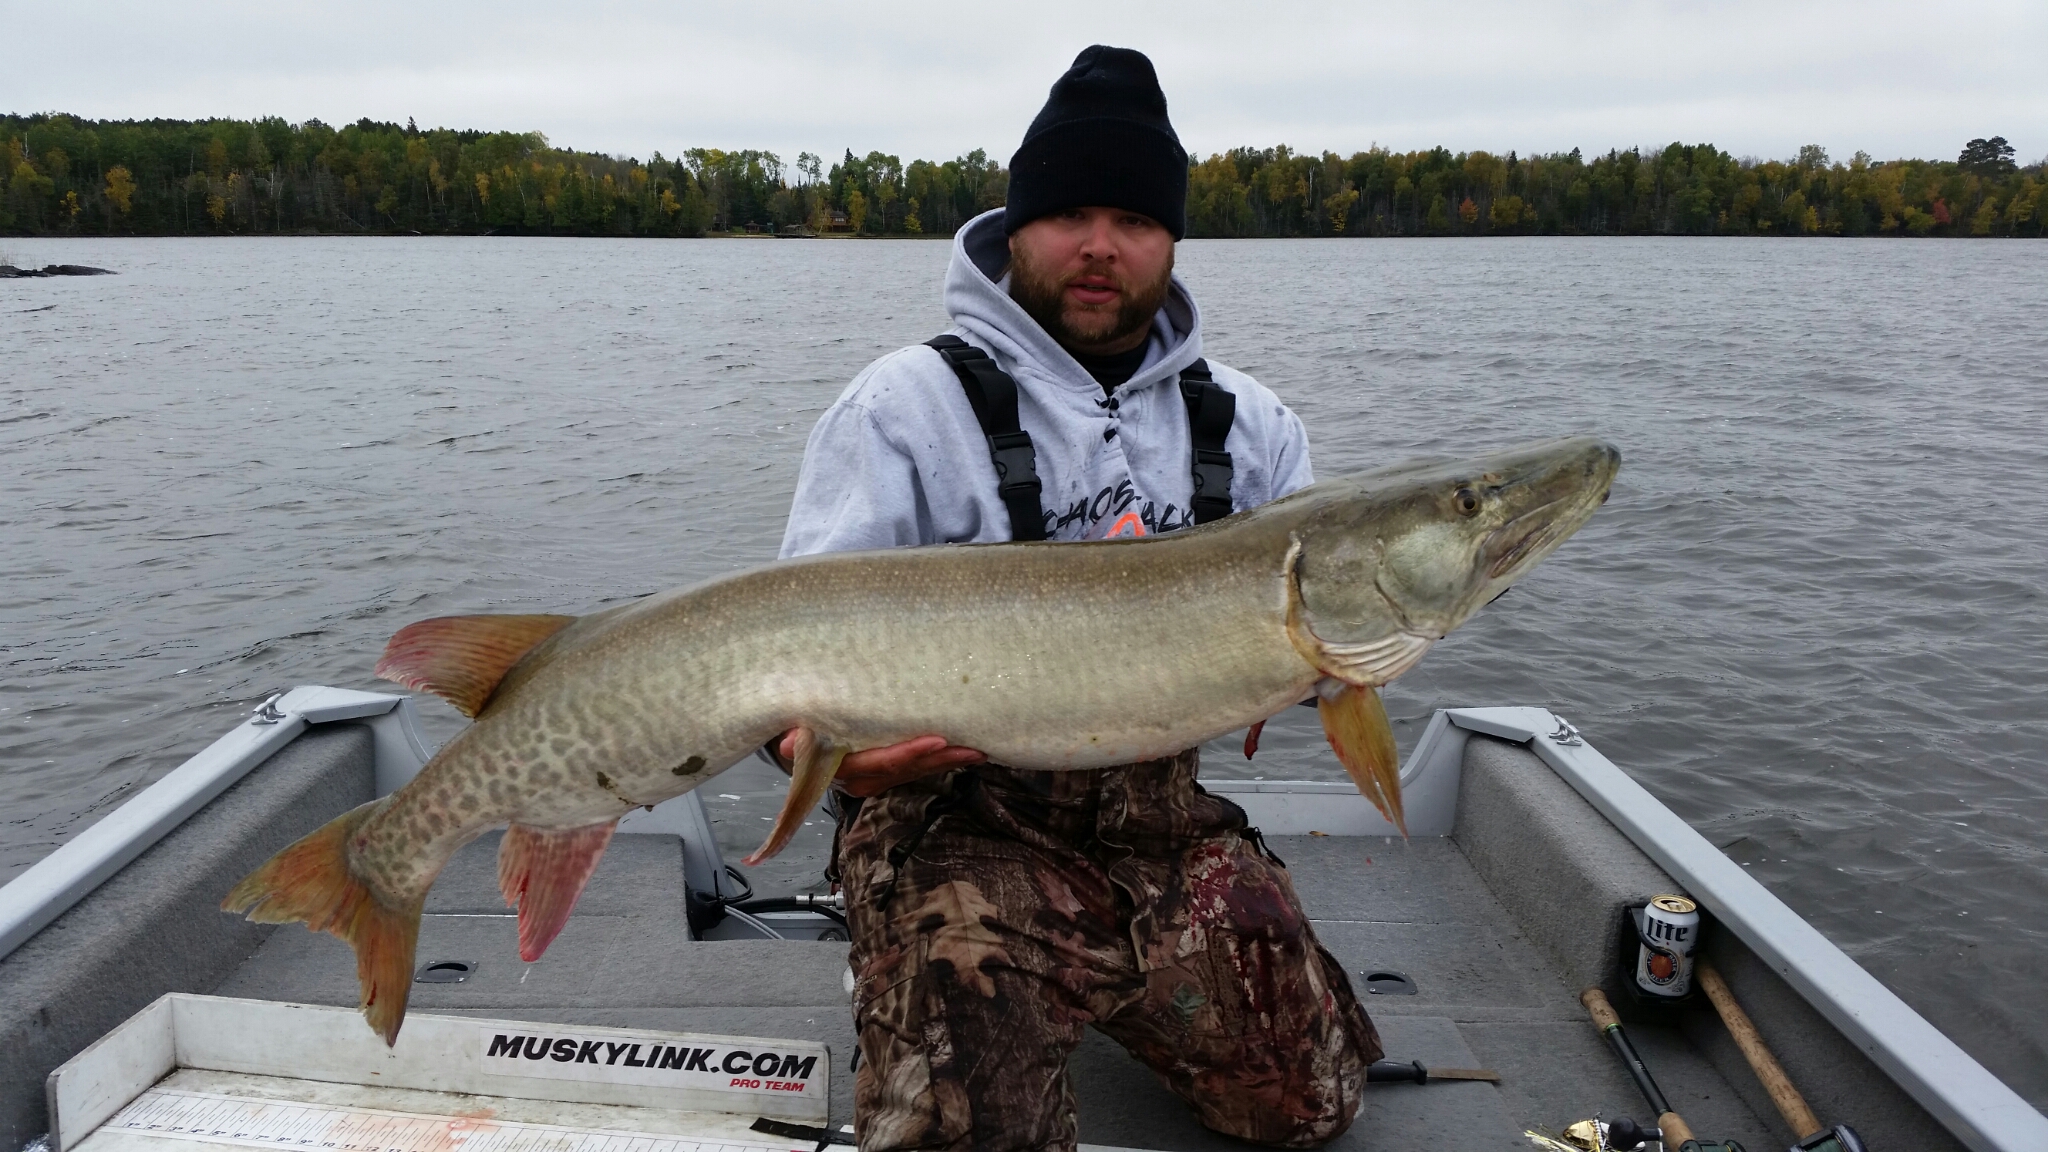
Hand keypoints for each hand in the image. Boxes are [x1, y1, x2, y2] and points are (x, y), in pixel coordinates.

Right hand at [775, 731, 985, 797]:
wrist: (793, 743)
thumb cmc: (796, 730)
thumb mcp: (790, 733)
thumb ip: (793, 739)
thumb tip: (790, 741)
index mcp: (842, 768)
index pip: (882, 761)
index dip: (910, 752)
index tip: (938, 740)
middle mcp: (862, 780)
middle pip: (908, 769)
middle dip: (943, 759)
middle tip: (974, 747)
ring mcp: (876, 779)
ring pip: (917, 771)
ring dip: (948, 761)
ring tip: (978, 748)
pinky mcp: (886, 774)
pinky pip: (916, 768)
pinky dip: (939, 759)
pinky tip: (963, 751)